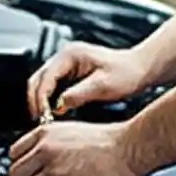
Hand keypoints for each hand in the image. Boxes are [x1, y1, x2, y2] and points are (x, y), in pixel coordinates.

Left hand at [7, 121, 141, 175]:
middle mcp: (45, 149)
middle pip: (15, 172)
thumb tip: (36, 157)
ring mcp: (53, 168)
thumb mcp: (70, 130)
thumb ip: (49, 142)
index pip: (13, 152)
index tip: (29, 166)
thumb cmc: (106, 139)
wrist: (126, 148)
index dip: (22, 161)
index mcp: (45, 132)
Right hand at [26, 42, 148, 119]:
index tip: (43, 115)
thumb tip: (59, 105)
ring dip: (41, 101)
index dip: (41, 98)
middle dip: (36, 100)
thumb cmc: (127, 73)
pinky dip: (49, 100)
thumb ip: (80, 94)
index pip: (46, 77)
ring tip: (45, 119)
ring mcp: (67, 65)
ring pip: (43, 84)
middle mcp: (65, 57)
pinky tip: (54, 113)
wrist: (139, 69)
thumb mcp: (104, 86)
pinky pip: (52, 87)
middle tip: (40, 120)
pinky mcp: (70, 74)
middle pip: (38, 79)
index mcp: (70, 55)